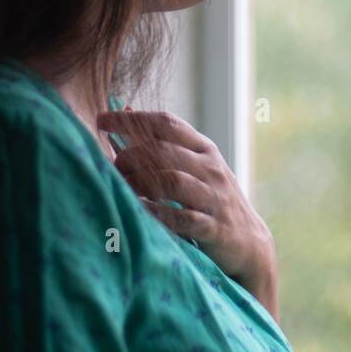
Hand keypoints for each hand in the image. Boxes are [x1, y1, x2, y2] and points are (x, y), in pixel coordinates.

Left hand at [96, 110, 277, 315]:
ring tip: (120, 186)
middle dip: (130, 155)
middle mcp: (210, 169)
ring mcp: (213, 198)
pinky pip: (181, 218)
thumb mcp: (196, 164)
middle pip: (165, 151)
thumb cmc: (212, 199)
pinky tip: (137, 211)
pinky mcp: (213, 227)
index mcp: (204, 149)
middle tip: (112, 165)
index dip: (132, 120)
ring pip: (172, 181)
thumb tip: (124, 110)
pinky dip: (156, 213)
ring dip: (139, 182)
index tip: (101, 121)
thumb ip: (163, 141)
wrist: (249, 241)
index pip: (167, 123)